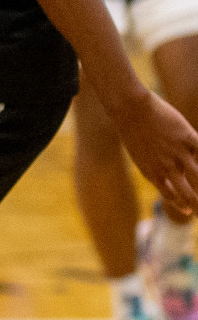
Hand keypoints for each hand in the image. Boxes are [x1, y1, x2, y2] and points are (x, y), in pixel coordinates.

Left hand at [114, 91, 197, 215]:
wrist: (129, 108)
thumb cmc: (133, 128)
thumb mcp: (140, 153)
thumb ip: (155, 166)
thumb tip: (175, 174)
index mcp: (152, 172)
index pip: (170, 196)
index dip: (181, 205)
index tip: (189, 210)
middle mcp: (166, 166)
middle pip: (188, 193)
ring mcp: (178, 153)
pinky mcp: (187, 137)